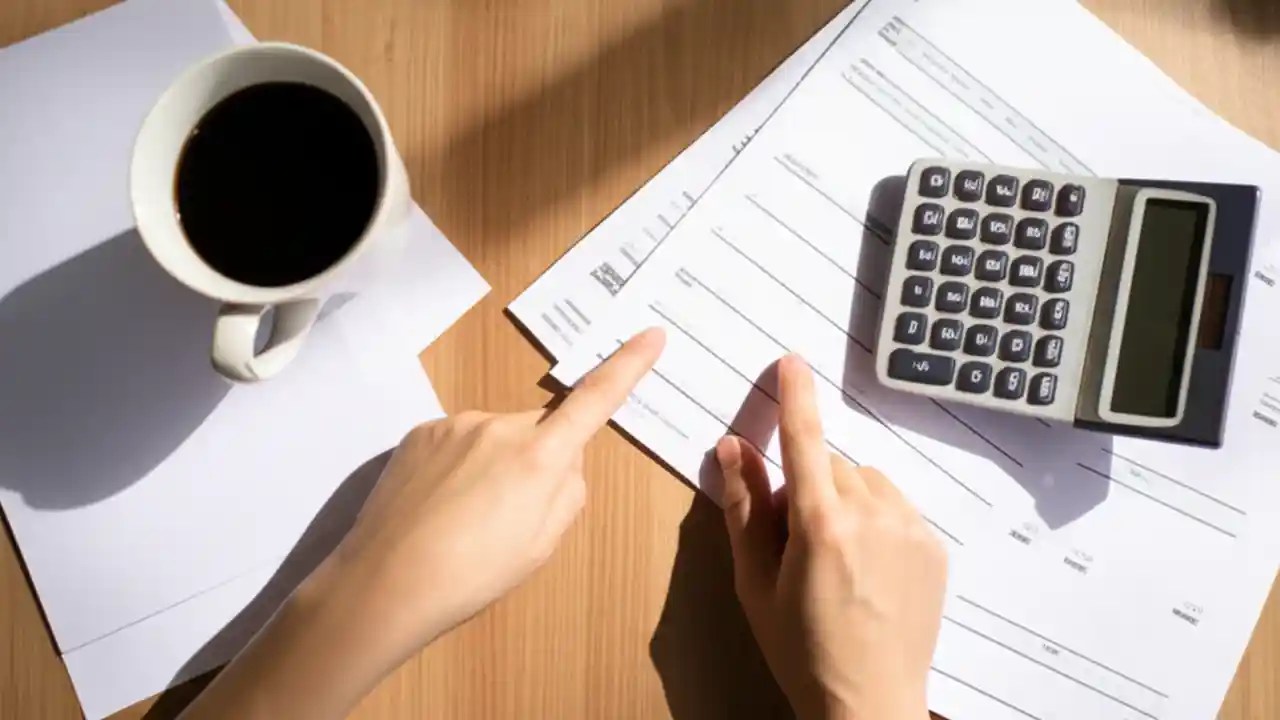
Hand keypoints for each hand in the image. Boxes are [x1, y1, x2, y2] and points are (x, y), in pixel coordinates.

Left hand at [179, 328, 664, 719]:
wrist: (383, 584)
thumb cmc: (472, 576)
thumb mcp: (541, 547)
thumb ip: (568, 495)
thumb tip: (567, 462)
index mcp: (539, 458)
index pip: (595, 401)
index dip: (628, 366)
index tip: (652, 334)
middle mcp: (499, 426)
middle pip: (539, 430)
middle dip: (539, 458)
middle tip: (512, 514)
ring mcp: (454, 425)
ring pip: (495, 436)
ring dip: (493, 465)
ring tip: (464, 519)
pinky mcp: (419, 433)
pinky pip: (457, 441)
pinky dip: (458, 467)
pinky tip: (437, 505)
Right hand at [716, 355, 947, 719]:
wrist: (868, 702)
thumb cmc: (801, 649)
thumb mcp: (755, 583)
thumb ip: (744, 509)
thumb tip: (731, 447)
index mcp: (820, 525)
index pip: (804, 440)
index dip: (795, 396)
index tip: (792, 362)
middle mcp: (872, 516)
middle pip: (831, 465)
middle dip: (810, 487)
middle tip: (797, 542)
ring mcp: (911, 529)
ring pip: (866, 481)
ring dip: (846, 499)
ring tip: (837, 557)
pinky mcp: (934, 545)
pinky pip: (896, 505)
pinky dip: (877, 518)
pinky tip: (867, 567)